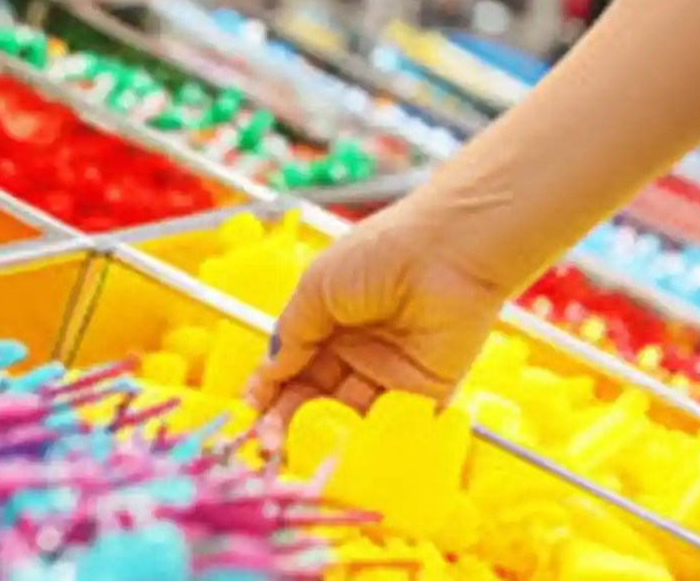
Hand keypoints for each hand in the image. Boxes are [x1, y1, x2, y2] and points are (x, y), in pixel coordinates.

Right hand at [247, 195, 508, 422]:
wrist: (449, 250)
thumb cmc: (381, 253)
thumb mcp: (318, 288)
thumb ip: (291, 334)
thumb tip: (267, 371)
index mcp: (330, 317)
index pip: (292, 364)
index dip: (271, 389)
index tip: (251, 413)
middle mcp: (359, 347)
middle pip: (317, 394)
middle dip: (289, 419)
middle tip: (269, 442)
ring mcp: (391, 371)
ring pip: (349, 414)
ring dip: (323, 434)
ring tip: (297, 449)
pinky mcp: (425, 392)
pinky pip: (391, 422)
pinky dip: (366, 439)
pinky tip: (338, 448)